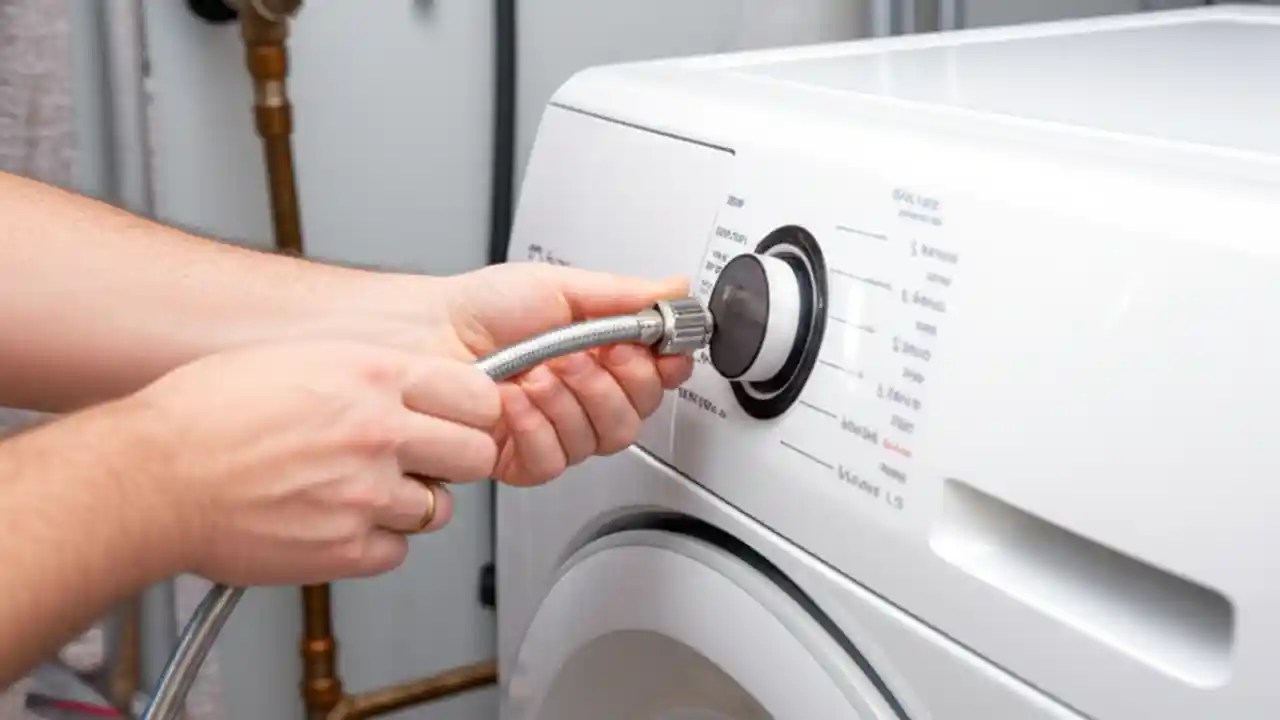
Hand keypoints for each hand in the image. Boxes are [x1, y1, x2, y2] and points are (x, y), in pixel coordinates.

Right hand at [122, 341, 500, 585]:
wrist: (151, 476)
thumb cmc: (206, 413)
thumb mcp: (300, 359)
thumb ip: (369, 374)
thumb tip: (415, 386)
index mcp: (372, 377)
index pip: (478, 395)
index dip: (476, 410)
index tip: (465, 418)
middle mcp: (379, 433)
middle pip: (476, 454)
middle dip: (457, 459)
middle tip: (429, 460)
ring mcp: (366, 494)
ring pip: (439, 509)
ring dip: (413, 504)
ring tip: (365, 492)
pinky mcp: (344, 548)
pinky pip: (396, 550)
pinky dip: (375, 542)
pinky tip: (339, 521)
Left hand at [432, 263, 694, 485]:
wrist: (425, 332)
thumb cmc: (479, 308)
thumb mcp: (560, 286)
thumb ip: (624, 295)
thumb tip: (675, 291)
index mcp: (600, 355)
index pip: (657, 378)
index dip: (661, 369)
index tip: (650, 349)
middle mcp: (582, 396)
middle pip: (635, 417)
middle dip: (610, 384)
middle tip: (581, 355)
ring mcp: (554, 429)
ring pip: (598, 440)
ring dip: (568, 402)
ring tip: (536, 372)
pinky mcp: (522, 458)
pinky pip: (553, 461)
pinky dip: (535, 428)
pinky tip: (514, 402)